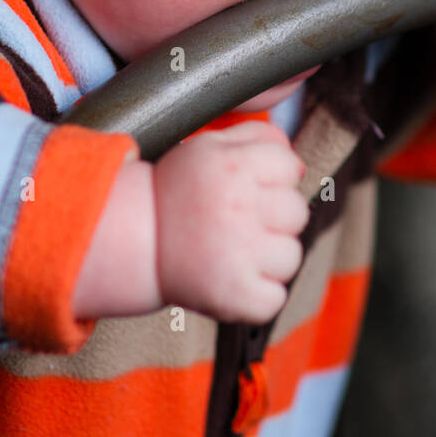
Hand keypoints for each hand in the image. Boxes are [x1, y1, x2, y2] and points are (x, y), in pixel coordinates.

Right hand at [153, 121, 309, 325]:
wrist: (136, 240)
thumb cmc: (178, 192)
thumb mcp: (208, 147)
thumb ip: (257, 138)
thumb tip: (299, 164)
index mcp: (234, 167)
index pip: (290, 168)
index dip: (274, 177)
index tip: (249, 187)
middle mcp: (238, 207)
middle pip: (297, 212)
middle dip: (276, 217)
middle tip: (241, 222)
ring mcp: (238, 253)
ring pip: (291, 256)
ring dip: (269, 258)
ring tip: (237, 251)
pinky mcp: (234, 294)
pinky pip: (276, 298)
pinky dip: (259, 295)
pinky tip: (234, 278)